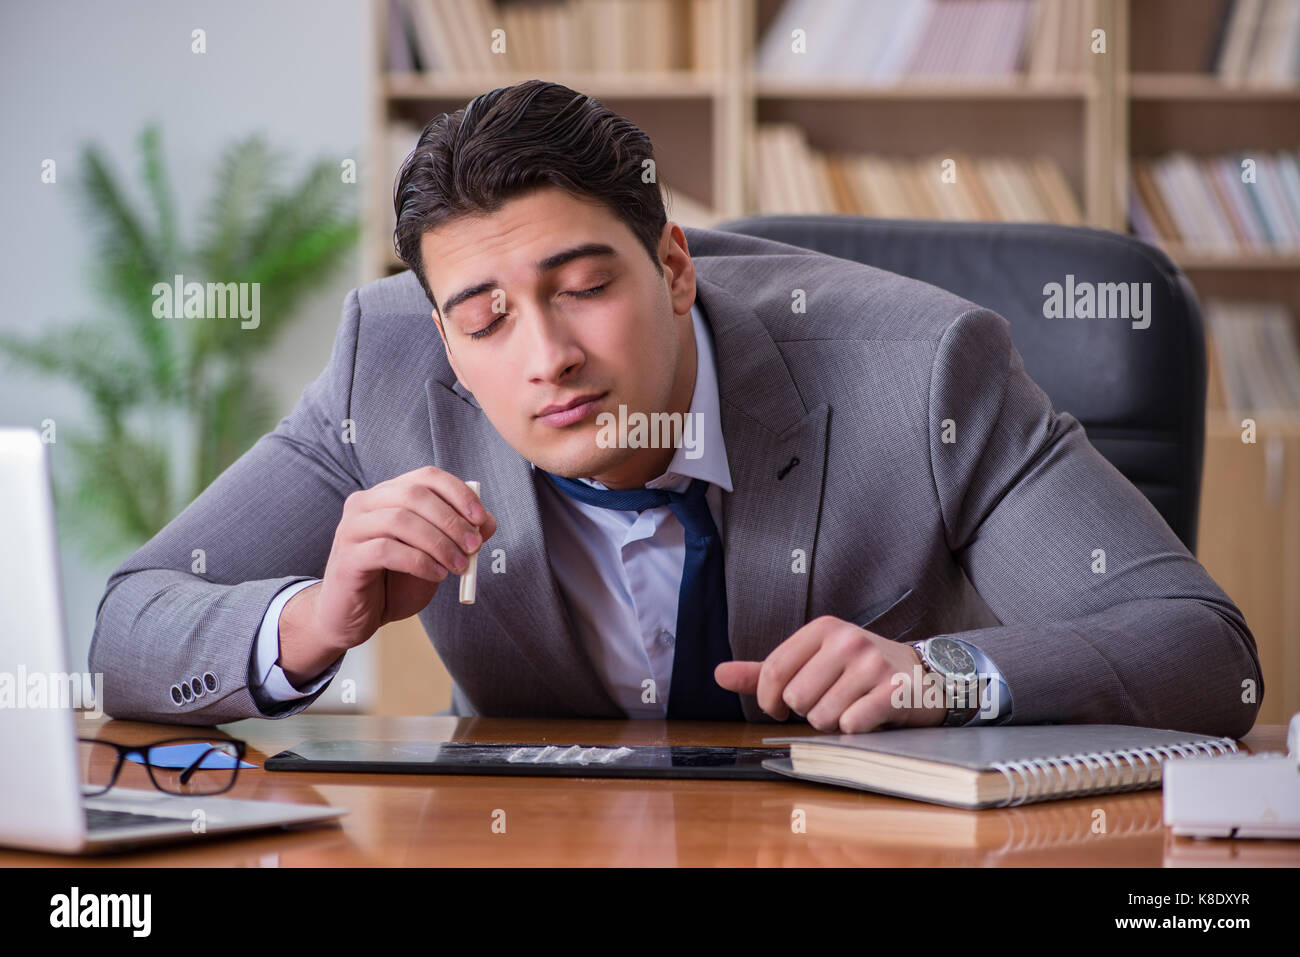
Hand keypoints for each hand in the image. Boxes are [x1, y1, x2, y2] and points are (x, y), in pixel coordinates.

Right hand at [313, 466, 495, 652]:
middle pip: (415, 495)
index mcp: (388, 494)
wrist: (354, 617)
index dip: (458, 492)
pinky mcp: (346, 557)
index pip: (427, 476)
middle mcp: (365, 503)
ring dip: (439, 543)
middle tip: (474, 547)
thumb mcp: (434, 556)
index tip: (480, 518)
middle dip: (451, 520)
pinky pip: (387, 550)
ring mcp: (351, 528)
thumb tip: (487, 521)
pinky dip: (420, 562)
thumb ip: (458, 536)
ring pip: (401, 520)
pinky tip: (436, 575)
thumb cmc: (394, 582)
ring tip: (459, 567)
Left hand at [713, 615, 947, 731]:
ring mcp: (873, 664)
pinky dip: (855, 730)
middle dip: (807, 711)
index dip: (767, 699)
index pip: (773, 670)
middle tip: (829, 703)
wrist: (922, 676)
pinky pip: (851, 725)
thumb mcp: (812, 661)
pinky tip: (868, 717)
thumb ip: (765, 671)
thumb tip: (718, 674)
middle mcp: (847, 640)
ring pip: (821, 716)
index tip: (776, 710)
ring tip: (850, 708)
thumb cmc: (858, 670)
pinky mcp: (894, 691)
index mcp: (823, 628)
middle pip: (796, 697)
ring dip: (831, 723)